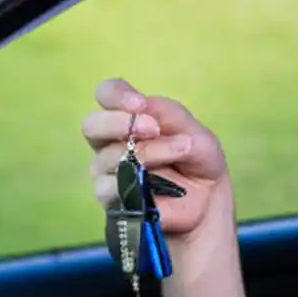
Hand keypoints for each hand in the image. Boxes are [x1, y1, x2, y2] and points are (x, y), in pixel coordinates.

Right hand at [82, 78, 229, 238]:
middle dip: (119, 122)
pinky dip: (140, 182)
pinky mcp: (111, 200)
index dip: (117, 95)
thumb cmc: (197, 161)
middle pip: (91, 125)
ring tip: (180, 152)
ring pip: (110, 157)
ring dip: (148, 152)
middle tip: (150, 128)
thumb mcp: (198, 135)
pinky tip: (162, 184)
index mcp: (128, 117)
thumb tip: (149, 119)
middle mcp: (110, 142)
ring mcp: (107, 172)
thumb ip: (174, 120)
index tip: (140, 104)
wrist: (206, 202)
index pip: (107, 94)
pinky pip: (113, 188)